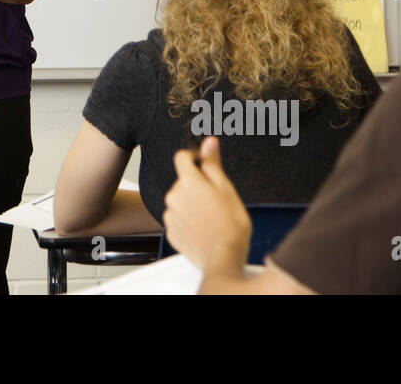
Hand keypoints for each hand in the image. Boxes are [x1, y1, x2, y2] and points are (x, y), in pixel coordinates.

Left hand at [163, 137, 250, 274]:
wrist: (223, 258)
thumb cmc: (230, 225)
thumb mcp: (226, 188)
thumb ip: (212, 163)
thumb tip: (209, 142)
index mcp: (188, 182)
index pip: (181, 157)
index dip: (194, 159)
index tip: (204, 166)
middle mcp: (174, 196)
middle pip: (183, 181)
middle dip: (197, 186)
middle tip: (216, 200)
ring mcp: (170, 215)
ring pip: (180, 201)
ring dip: (192, 204)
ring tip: (211, 218)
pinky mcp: (171, 232)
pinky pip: (178, 220)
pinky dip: (188, 221)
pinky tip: (203, 229)